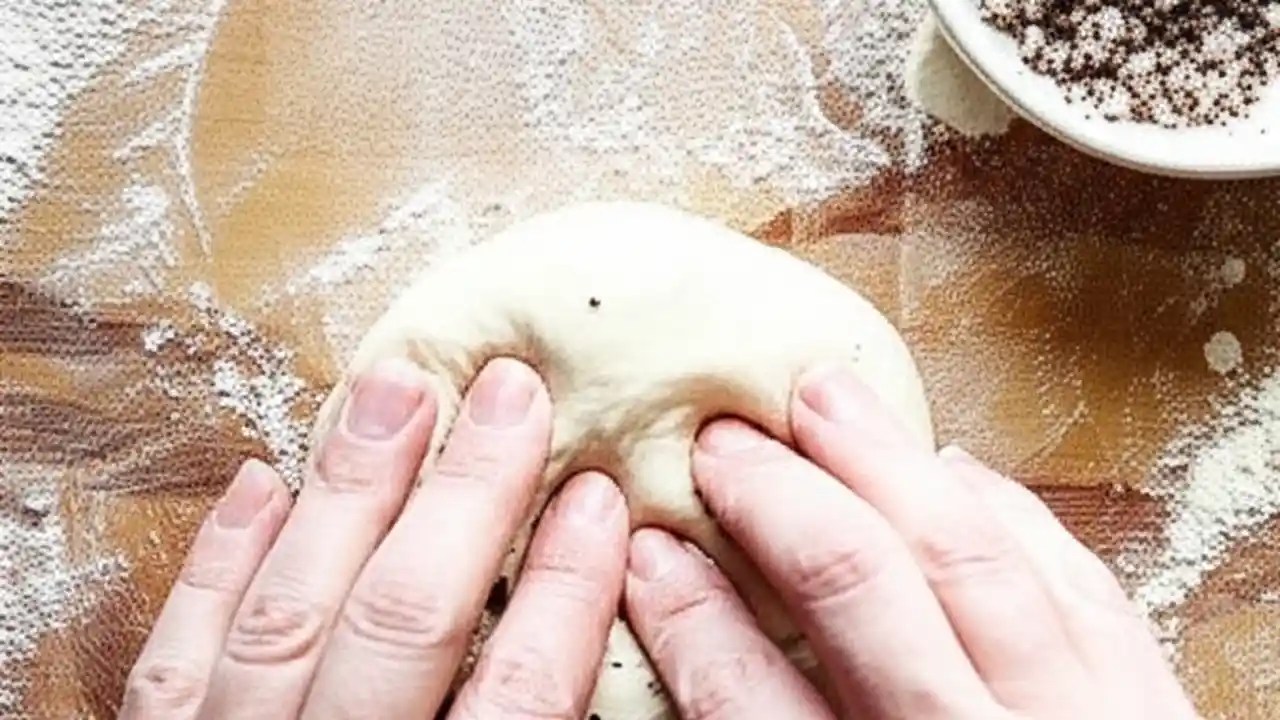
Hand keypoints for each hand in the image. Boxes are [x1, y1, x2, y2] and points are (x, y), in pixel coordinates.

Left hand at [122, 358, 628, 718]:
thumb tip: (597, 621)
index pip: (521, 696)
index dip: (568, 589)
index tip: (600, 501)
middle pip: (407, 624)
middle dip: (468, 498)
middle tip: (512, 396)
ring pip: (288, 619)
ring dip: (348, 494)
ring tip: (394, 391)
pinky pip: (177, 659)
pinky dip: (218, 564)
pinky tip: (260, 484)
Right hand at [625, 364, 1198, 719]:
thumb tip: (702, 654)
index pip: (751, 704)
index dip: (688, 617)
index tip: (646, 553)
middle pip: (861, 591)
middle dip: (777, 500)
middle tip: (718, 441)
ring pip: (971, 556)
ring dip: (884, 463)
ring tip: (823, 397)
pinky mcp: (1150, 707)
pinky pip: (1078, 578)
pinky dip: (1007, 509)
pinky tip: (954, 466)